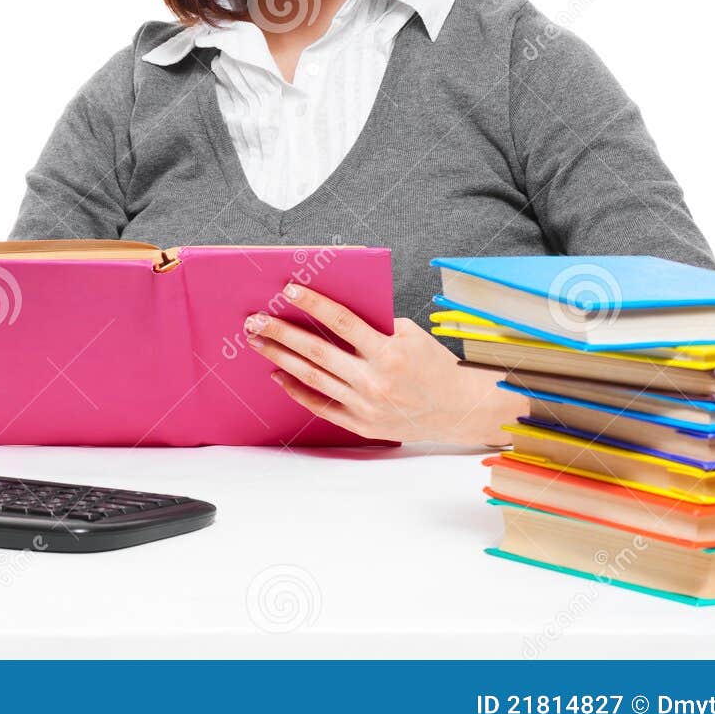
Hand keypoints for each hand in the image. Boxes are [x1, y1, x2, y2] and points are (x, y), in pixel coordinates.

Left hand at [243, 282, 526, 446]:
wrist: (459, 408)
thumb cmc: (434, 364)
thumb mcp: (410, 335)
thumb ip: (373, 325)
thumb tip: (330, 314)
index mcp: (389, 352)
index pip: (341, 321)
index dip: (313, 303)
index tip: (288, 289)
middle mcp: (374, 380)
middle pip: (316, 351)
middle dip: (281, 333)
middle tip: (255, 320)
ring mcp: (365, 404)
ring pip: (312, 377)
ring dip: (280, 358)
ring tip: (258, 342)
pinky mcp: (361, 423)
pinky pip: (321, 405)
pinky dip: (297, 389)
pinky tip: (278, 375)